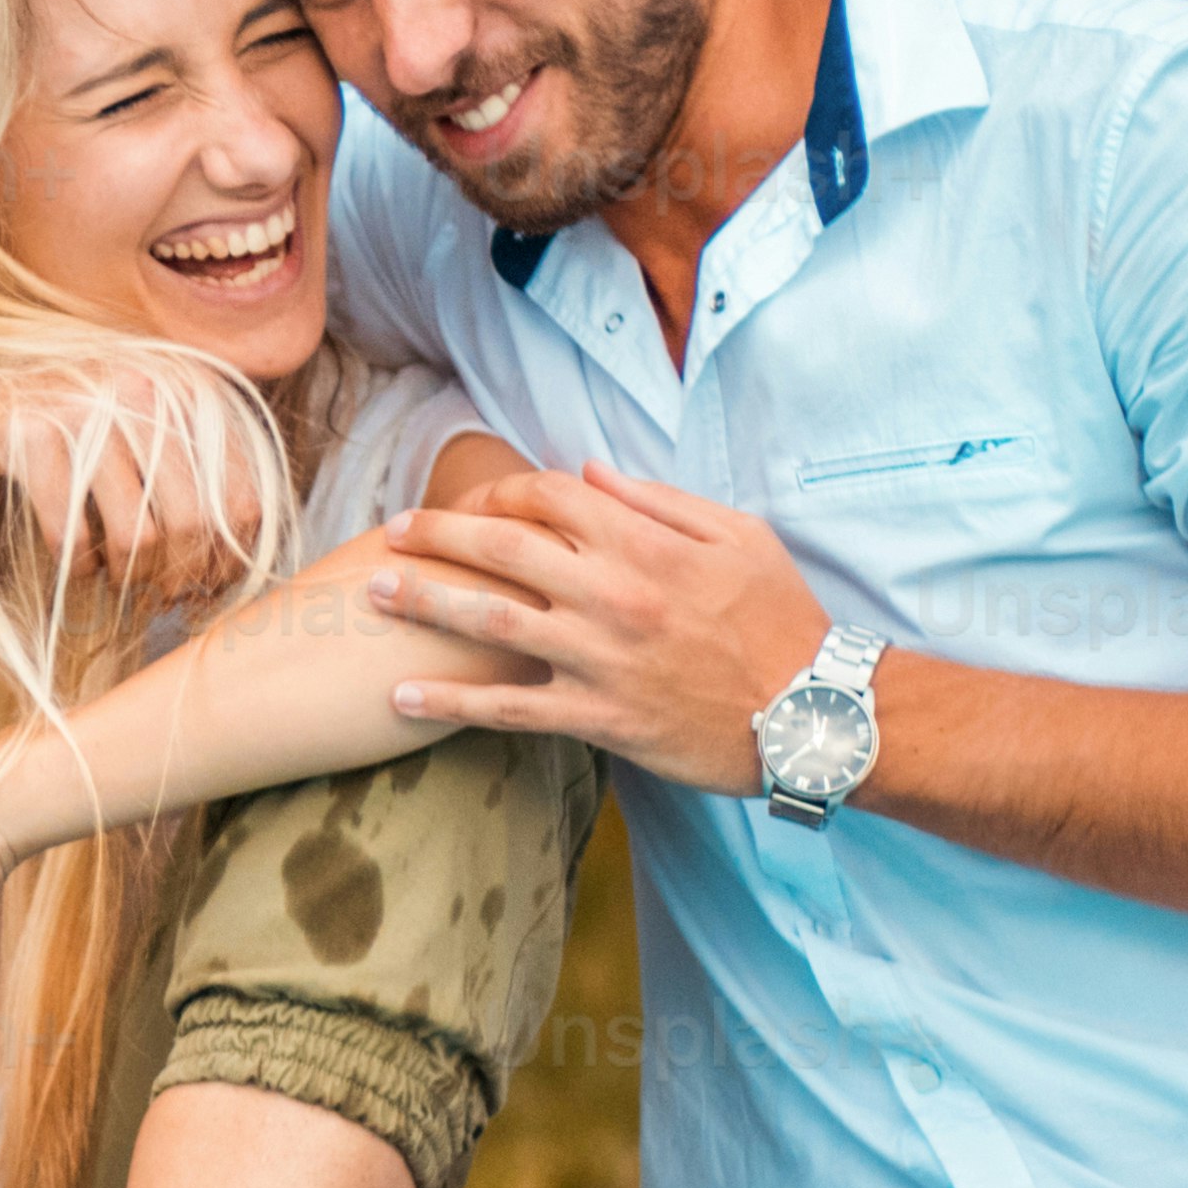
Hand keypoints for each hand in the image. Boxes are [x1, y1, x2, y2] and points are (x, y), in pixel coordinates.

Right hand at [0, 335, 270, 595]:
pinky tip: (81, 565)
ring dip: (130, 576)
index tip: (210, 585)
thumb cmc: (93, 422)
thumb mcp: (161, 425)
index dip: (230, 559)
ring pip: (136, 537)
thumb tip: (239, 564)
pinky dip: (80, 565)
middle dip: (179, 577)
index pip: (240, 499)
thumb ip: (206, 471)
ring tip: (121, 579)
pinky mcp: (33, 436)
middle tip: (163, 595)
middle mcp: (145, 391)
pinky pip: (71, 534)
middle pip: (191, 524)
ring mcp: (85, 411)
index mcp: (191, 390)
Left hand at [372, 465, 843, 790]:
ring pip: (489, 623)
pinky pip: (509, 709)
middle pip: (501, 549)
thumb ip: (658, 500)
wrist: (814, 712)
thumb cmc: (781, 619)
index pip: (549, 495)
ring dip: (424, 605)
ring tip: (373, 595)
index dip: (500, 489)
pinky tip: (401, 699)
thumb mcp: (737, 535)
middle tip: (392, 534)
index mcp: (645, 543)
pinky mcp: (598, 718)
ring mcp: (600, 658)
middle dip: (438, 535)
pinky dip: (450, 704)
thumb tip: (588, 470)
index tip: (474, 498)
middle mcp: (613, 593)